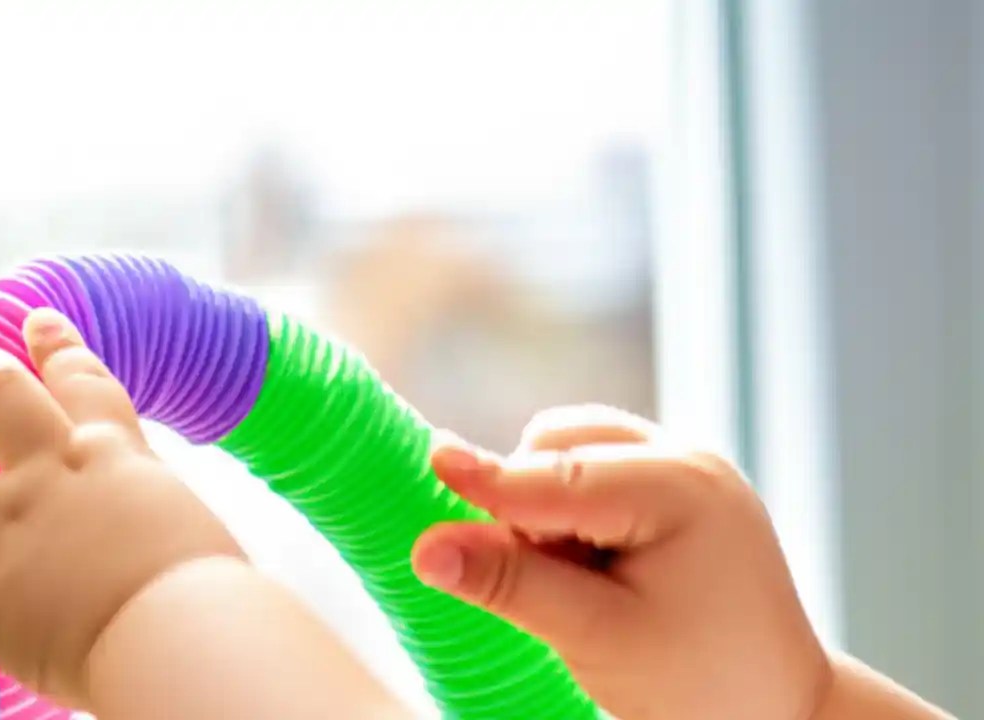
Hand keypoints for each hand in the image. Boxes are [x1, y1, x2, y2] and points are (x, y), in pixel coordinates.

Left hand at [0, 308, 242, 709]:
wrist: (183, 627)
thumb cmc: (210, 588)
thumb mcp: (193, 532)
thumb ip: (162, 529)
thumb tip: (164, 556)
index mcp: (115, 456)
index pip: (82, 385)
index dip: (58, 348)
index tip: (37, 321)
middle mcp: (52, 475)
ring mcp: (6, 529)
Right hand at [410, 406, 829, 719]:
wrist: (779, 712)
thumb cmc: (700, 685)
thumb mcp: (596, 636)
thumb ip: (510, 584)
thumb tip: (428, 547)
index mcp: (681, 490)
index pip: (559, 475)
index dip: (490, 478)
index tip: (432, 461)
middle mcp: (688, 459)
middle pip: (561, 448)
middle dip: (528, 506)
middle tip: (552, 584)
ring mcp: (687, 468)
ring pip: (572, 451)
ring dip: (546, 506)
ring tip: (581, 581)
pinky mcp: (678, 486)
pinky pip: (596, 470)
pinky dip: (572, 510)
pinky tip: (596, 566)